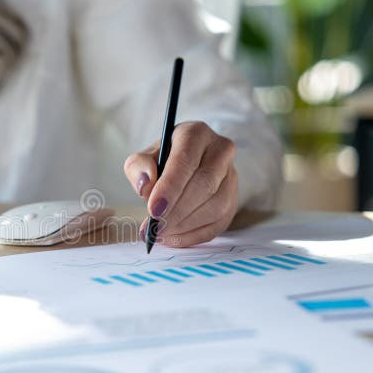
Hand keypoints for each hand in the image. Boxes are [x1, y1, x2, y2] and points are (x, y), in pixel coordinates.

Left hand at [124, 121, 237, 246]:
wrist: (185, 167)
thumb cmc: (162, 161)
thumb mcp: (143, 158)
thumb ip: (138, 167)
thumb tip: (146, 185)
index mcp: (195, 134)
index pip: (185, 160)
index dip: (170, 188)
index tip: (154, 210)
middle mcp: (220, 150)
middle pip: (205, 184)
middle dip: (177, 211)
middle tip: (155, 228)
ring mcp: (232, 175)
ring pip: (216, 205)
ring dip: (186, 224)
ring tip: (161, 233)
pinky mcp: (234, 199)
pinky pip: (220, 222)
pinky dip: (195, 235)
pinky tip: (174, 238)